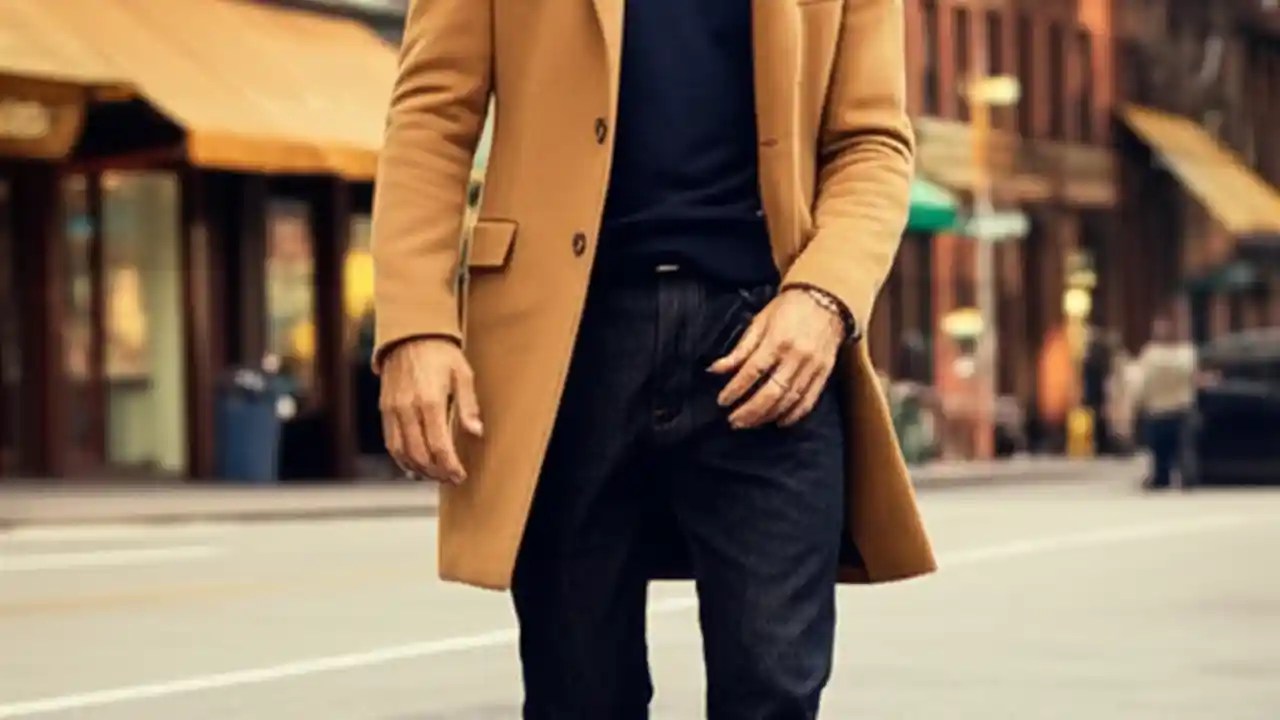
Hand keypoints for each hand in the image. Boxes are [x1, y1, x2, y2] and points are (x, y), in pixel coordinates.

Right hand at [380, 338, 482, 483]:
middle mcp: (407, 408)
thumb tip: (477, 432)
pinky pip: (391, 442)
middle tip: (450, 478)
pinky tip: (414, 466)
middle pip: (420, 454)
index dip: (450, 466)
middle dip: (436, 472)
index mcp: (430, 400)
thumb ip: (469, 405)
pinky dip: (401, 459)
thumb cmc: (441, 354)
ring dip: (418, 470)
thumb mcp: (463, 374)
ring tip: (434, 475)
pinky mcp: (385, 409)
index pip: (439, 445)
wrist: (410, 335)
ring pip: (401, 452)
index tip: (460, 475)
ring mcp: (393, 410)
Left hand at [709, 289, 844, 428]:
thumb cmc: (788, 308)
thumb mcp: (759, 322)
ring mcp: (812, 367)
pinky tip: (780, 422)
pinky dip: (794, 414)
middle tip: (734, 421)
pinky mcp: (824, 373)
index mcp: (777, 340)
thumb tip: (715, 369)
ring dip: (768, 415)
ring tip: (751, 424)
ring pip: (789, 399)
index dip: (736, 389)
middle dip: (750, 410)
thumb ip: (740, 349)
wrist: (825, 299)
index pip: (753, 371)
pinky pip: (809, 400)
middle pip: (771, 391)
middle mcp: (796, 356)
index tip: (723, 401)